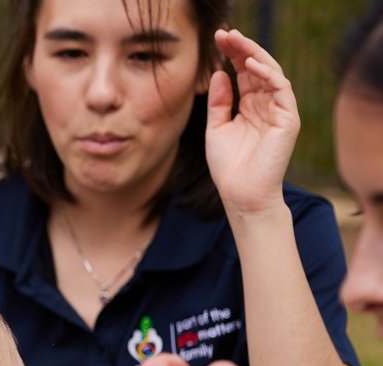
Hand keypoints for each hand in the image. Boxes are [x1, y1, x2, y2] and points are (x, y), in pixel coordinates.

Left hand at [206, 29, 298, 216]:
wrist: (242, 195)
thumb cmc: (228, 167)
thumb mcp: (216, 128)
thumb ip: (219, 102)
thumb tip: (219, 72)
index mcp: (250, 105)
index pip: (243, 72)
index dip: (232, 54)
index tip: (216, 40)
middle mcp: (266, 104)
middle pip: (257, 68)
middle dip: (241, 48)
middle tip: (225, 33)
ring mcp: (279, 110)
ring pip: (271, 73)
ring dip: (254, 55)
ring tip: (236, 42)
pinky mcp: (288, 118)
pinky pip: (282, 89)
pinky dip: (268, 74)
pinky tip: (251, 64)